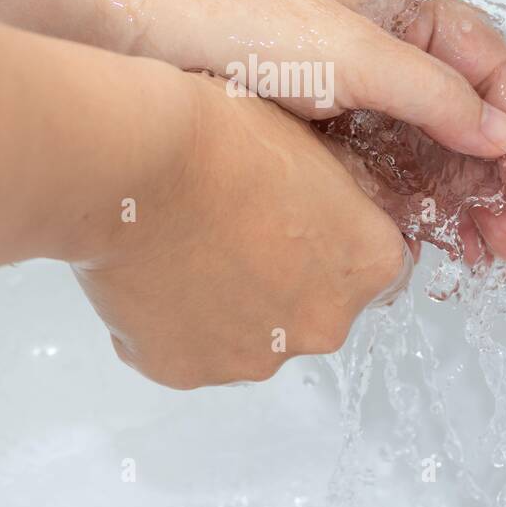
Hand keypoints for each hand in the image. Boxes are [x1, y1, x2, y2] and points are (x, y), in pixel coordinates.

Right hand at [71, 71, 411, 389]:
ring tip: (186, 245)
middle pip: (313, 307)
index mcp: (369, 262)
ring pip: (251, 334)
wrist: (133, 163)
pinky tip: (154, 269)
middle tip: (234, 225)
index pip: (372, 263)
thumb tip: (344, 207)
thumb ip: (344, 193)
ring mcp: (254, 357)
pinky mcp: (186, 370)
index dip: (332, 235)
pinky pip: (189, 348)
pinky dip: (174, 320)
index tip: (294, 212)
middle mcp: (324, 324)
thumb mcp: (313, 144)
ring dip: (229, 301)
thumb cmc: (220, 135)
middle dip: (283, 275)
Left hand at [100, 0, 505, 263]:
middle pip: (466, 119)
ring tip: (488, 253)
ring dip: (464, 201)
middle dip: (501, 179)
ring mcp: (350, 92)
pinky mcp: (318, 132)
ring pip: (428, 151)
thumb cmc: (227, 14)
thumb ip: (431, 94)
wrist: (134, 33)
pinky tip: (431, 239)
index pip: (490, 70)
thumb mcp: (347, 52)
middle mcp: (384, 49)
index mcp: (402, 8)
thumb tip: (499, 134)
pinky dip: (414, 206)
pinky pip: (384, 172)